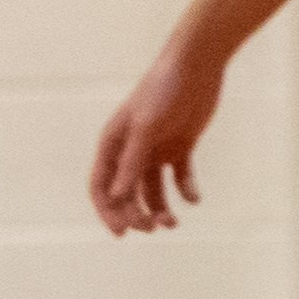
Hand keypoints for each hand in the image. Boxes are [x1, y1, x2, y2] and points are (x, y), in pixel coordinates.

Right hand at [89, 54, 223, 233]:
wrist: (196, 65)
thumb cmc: (164, 90)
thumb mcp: (146, 127)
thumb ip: (132, 162)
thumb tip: (118, 197)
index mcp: (113, 144)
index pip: (102, 187)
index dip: (108, 212)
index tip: (123, 233)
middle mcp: (131, 149)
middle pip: (126, 195)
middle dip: (136, 215)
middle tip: (154, 228)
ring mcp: (155, 149)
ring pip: (152, 191)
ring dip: (159, 210)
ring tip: (172, 223)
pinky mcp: (180, 147)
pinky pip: (180, 178)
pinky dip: (186, 191)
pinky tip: (193, 198)